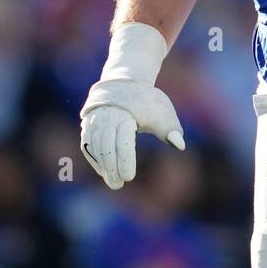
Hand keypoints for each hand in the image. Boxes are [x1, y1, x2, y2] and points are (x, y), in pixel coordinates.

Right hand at [80, 22, 184, 189]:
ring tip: (112, 181)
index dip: (124, 159)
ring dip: (102, 165)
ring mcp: (95, 118)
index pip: (123, 139)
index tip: (129, 177)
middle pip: (106, 144)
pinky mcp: (88, 123)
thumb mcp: (162, 111)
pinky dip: (94, 158)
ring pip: (94, 145)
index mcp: (125, 111)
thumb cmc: (147, 101)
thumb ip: (169, 129)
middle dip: (111, 166)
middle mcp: (106, 114)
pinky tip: (103, 171)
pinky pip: (87, 143)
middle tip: (119, 184)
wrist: (126, 83)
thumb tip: (180, 146)